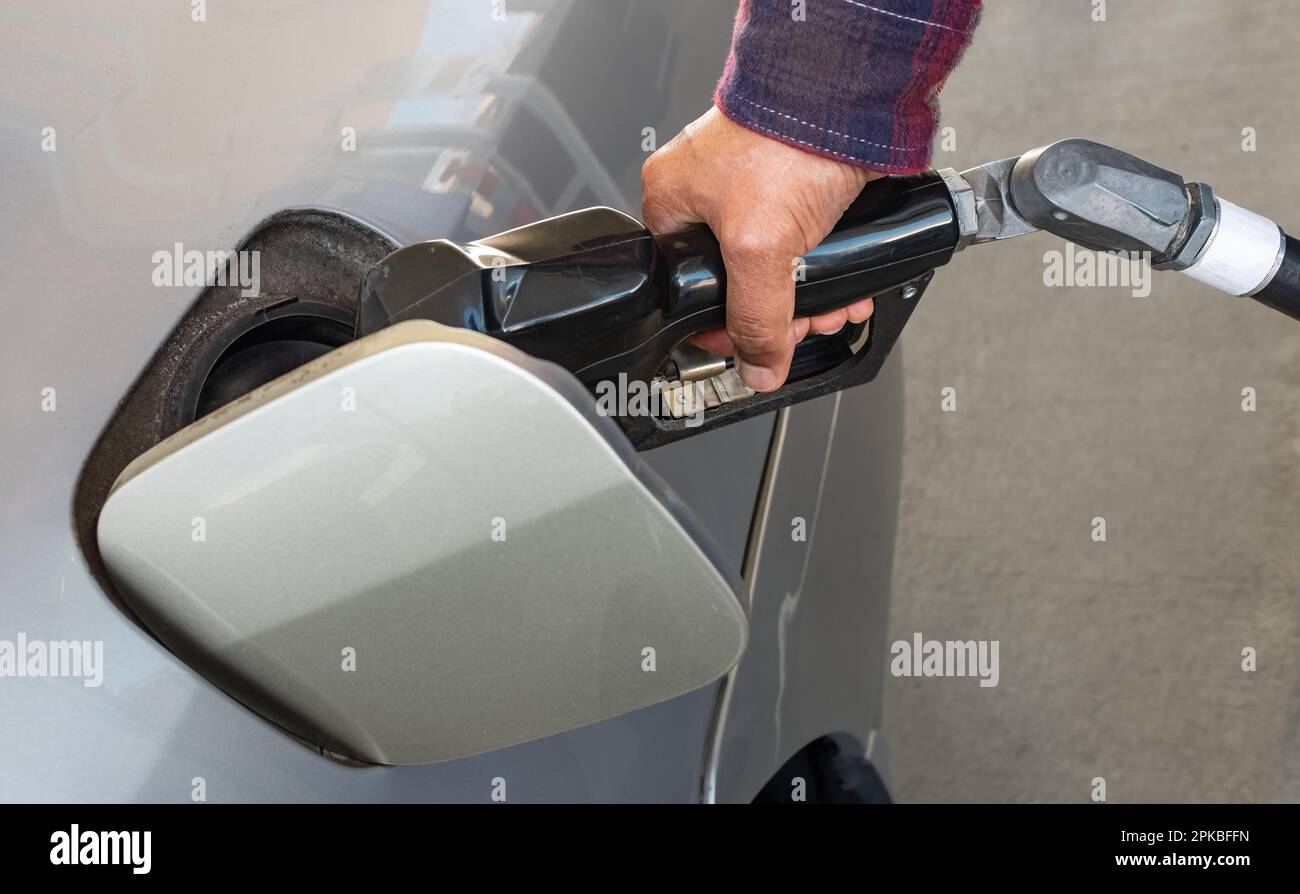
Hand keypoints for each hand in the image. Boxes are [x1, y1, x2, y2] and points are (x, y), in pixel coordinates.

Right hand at [641, 106, 882, 391]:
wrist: (852, 96)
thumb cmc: (788, 140)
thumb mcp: (760, 247)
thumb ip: (757, 317)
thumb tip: (757, 366)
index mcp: (672, 201)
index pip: (685, 286)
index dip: (721, 325)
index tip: (752, 346)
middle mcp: (707, 193)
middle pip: (737, 284)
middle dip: (778, 315)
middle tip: (803, 326)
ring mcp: (754, 188)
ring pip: (776, 268)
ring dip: (808, 298)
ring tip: (833, 309)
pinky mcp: (795, 185)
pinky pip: (805, 245)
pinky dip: (828, 270)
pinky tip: (848, 286)